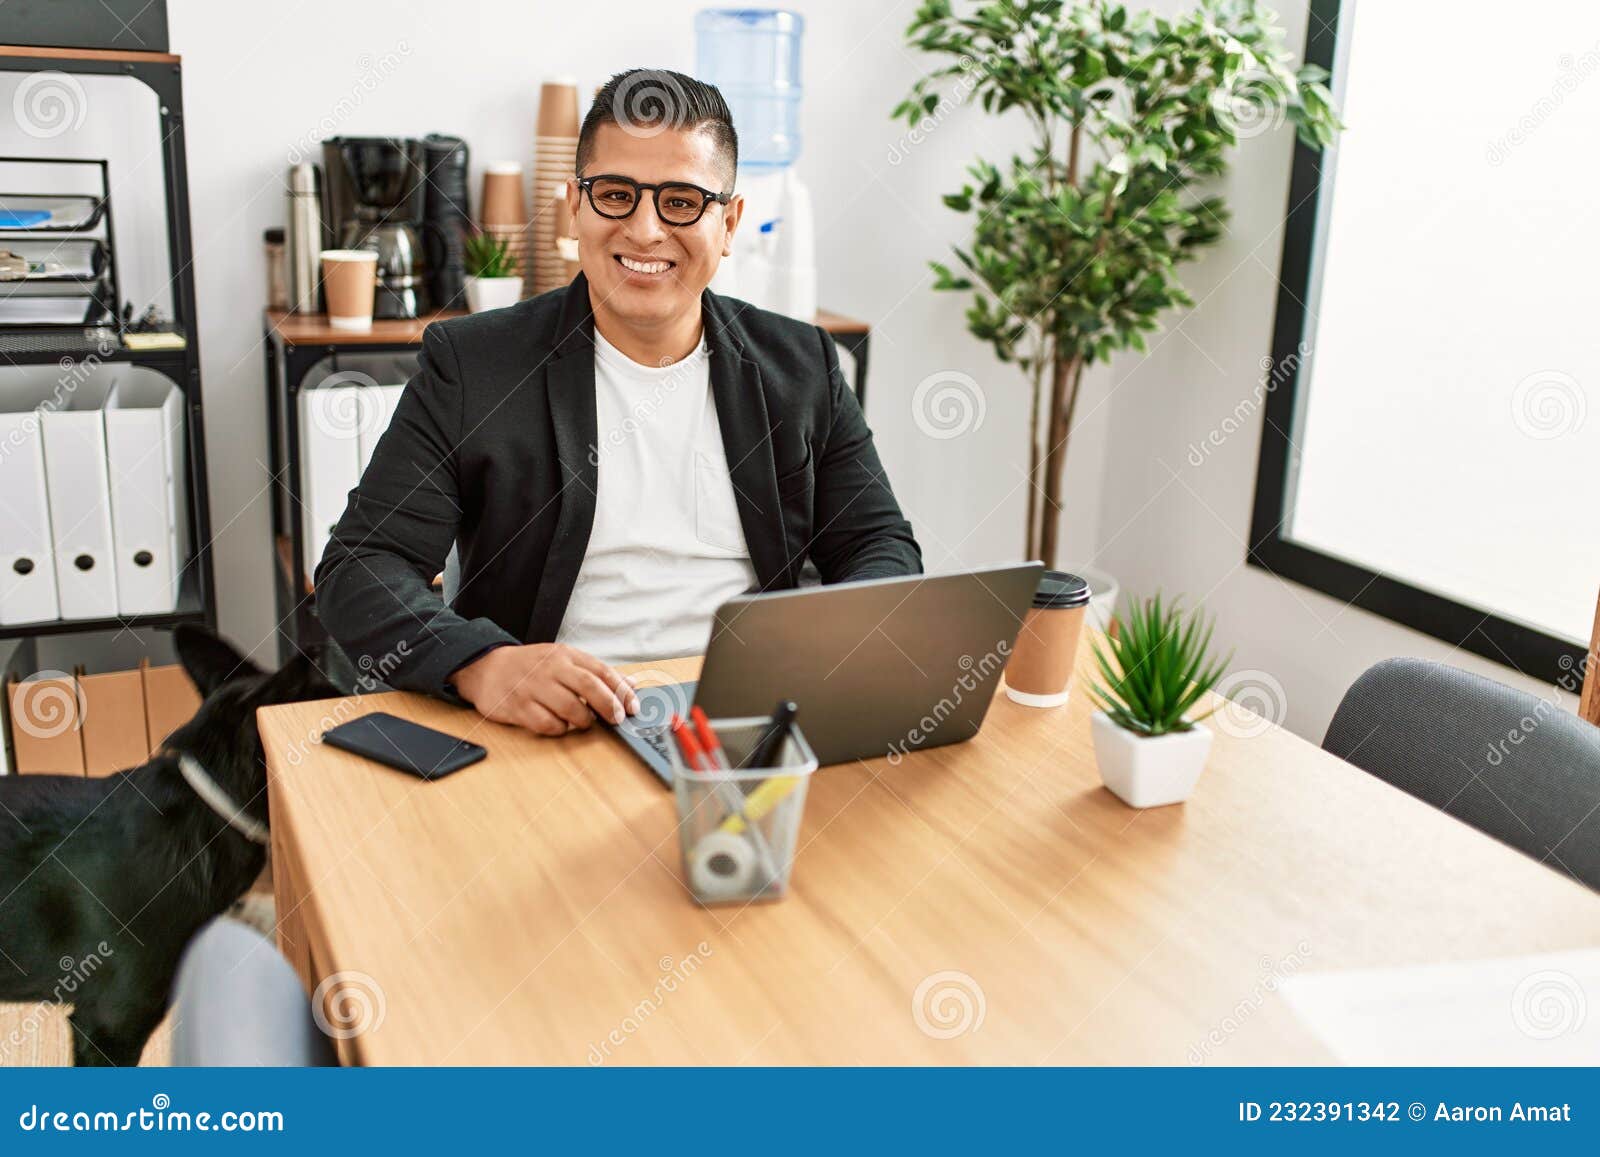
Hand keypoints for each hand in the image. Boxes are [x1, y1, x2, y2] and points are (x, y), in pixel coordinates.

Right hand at [451, 643, 639, 735]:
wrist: (486, 668)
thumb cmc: (532, 667)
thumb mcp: (563, 660)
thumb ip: (596, 672)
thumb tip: (631, 684)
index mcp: (565, 655)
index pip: (601, 671)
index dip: (621, 691)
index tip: (633, 707)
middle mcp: (550, 668)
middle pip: (588, 687)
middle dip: (609, 706)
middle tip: (617, 720)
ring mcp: (533, 687)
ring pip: (570, 708)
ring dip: (584, 720)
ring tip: (586, 721)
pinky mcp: (518, 707)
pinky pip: (547, 724)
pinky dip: (560, 729)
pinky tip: (561, 725)